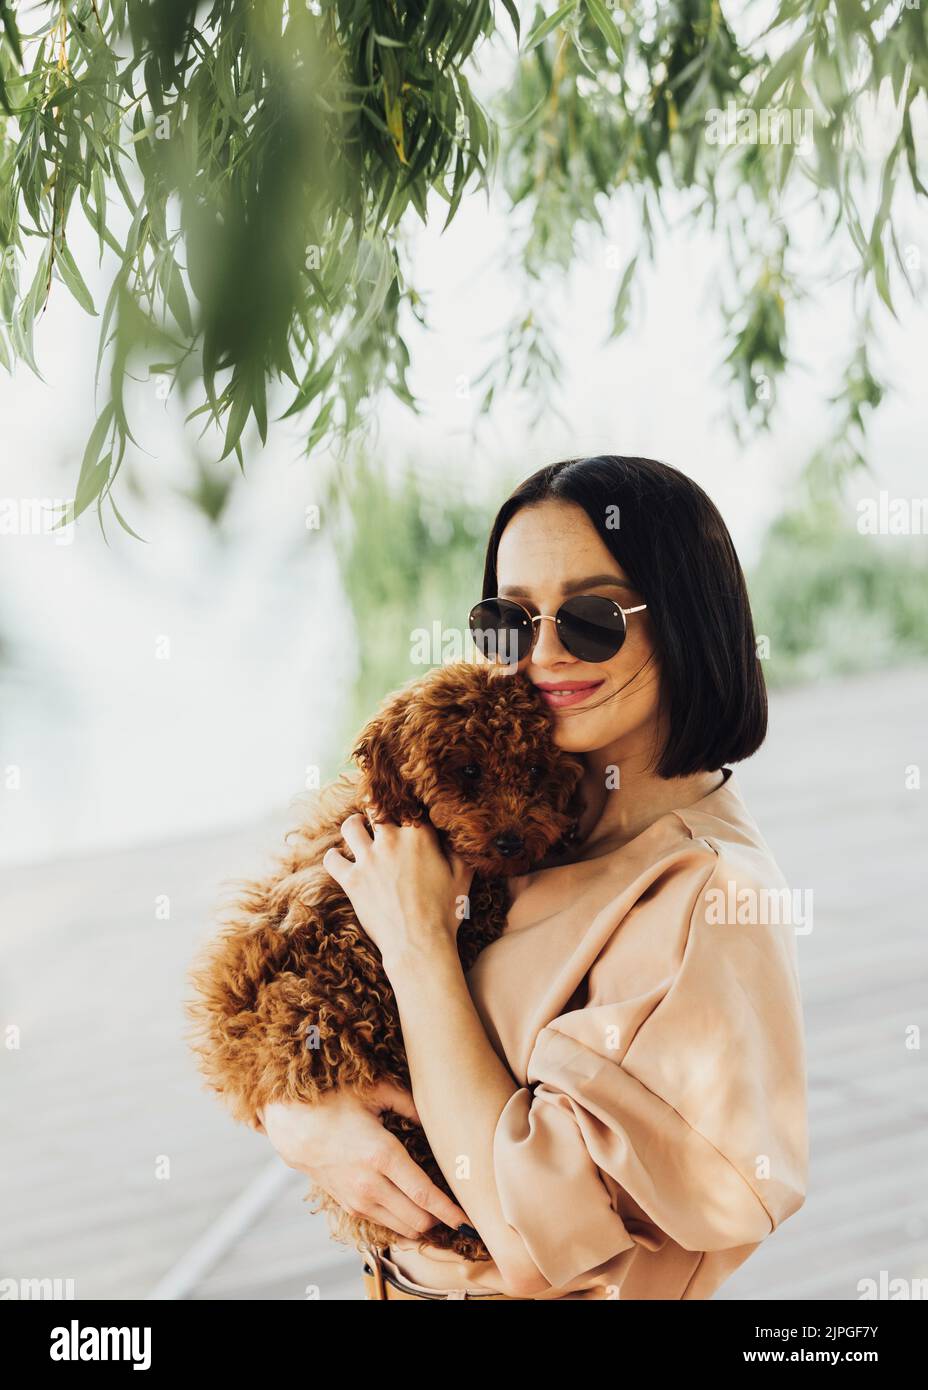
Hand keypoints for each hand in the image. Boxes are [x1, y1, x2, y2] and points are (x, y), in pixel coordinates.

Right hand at [259, 1083, 470, 1239]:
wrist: (290, 1123)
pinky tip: (410, 1208)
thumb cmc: (332, 1101)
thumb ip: (411, 1104)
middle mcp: (371, 1184)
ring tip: (437, 1211)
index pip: (425, 1195)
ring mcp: (357, 1198)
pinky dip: (401, 1220)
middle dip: (440, 1219)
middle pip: (418, 1219)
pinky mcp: (348, 1204)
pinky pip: (383, 1222)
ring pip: (401, 1226)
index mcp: (382, 1155)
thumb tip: (437, 1114)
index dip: (450, 1210)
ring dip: (421, 1222)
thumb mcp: (375, 1092)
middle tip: (456, 1209)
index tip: (468, 1217)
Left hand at [321, 811, 473, 966]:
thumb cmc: (443, 913)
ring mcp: (368, 859)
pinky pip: (332, 859)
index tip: (404, 810)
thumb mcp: (462, 877)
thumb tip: (453, 834)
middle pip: (376, 808)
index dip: (406, 807)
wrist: (418, 944)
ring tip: (357, 829)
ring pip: (350, 827)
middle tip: (378, 815)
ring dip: (353, 826)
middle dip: (377, 809)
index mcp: (419, 835)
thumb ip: (457, 850)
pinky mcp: (351, 880)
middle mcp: (391, 840)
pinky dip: (333, 857)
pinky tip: (339, 858)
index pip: (408, 806)